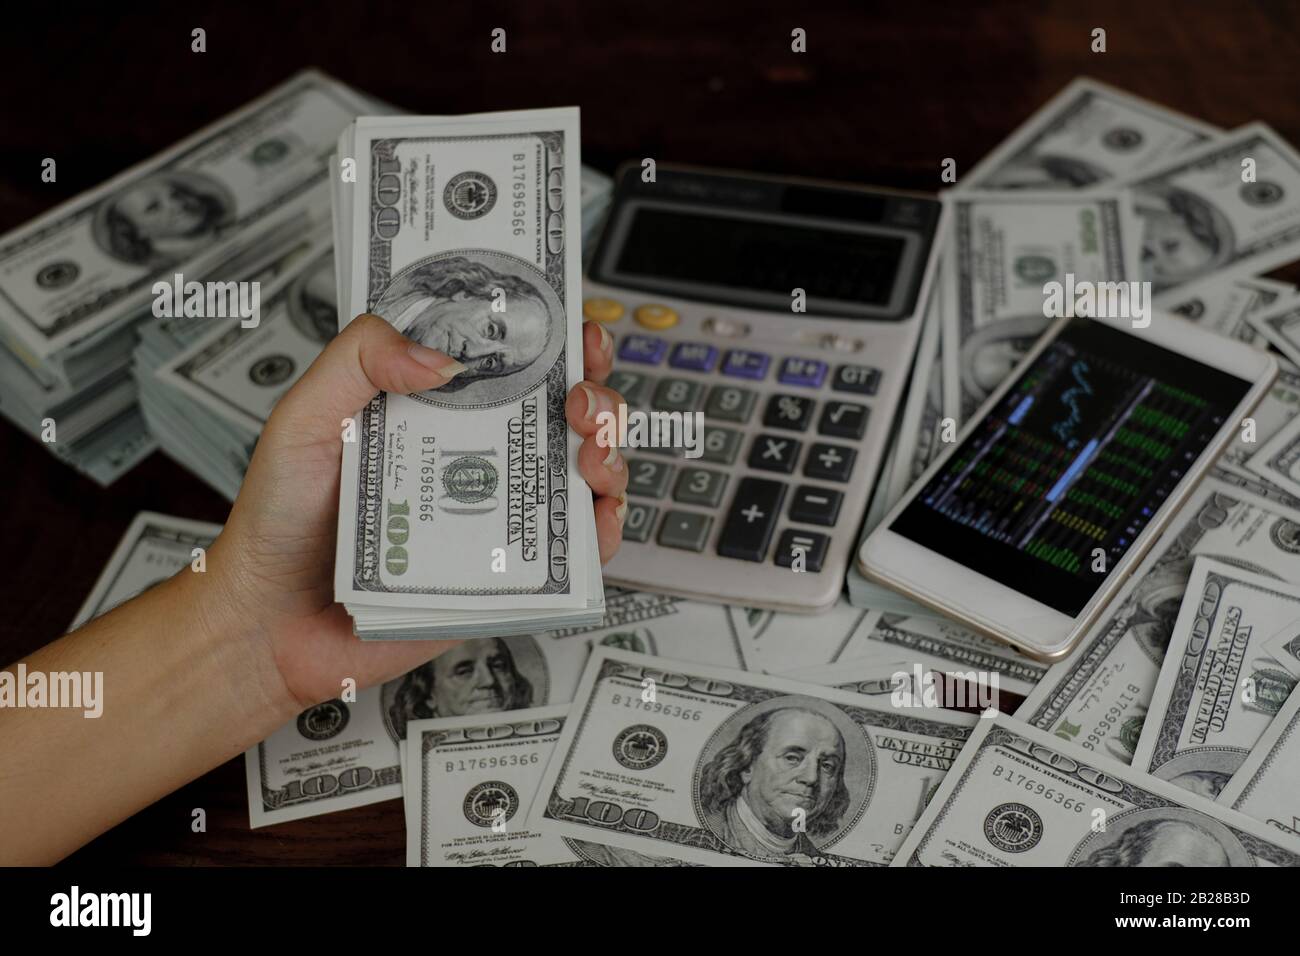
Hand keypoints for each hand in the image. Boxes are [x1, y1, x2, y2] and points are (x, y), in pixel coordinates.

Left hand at [208, 315, 626, 714]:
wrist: (269, 620)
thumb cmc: (280, 519)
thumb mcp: (305, 416)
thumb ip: (360, 358)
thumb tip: (442, 353)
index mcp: (435, 409)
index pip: (510, 360)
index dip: (553, 337)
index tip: (569, 325)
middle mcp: (475, 456)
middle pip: (565, 412)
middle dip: (596, 392)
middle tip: (579, 396)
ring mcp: (494, 512)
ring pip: (583, 474)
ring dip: (608, 452)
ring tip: (587, 452)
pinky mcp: (505, 572)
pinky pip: (573, 552)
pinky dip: (601, 530)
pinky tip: (591, 514)